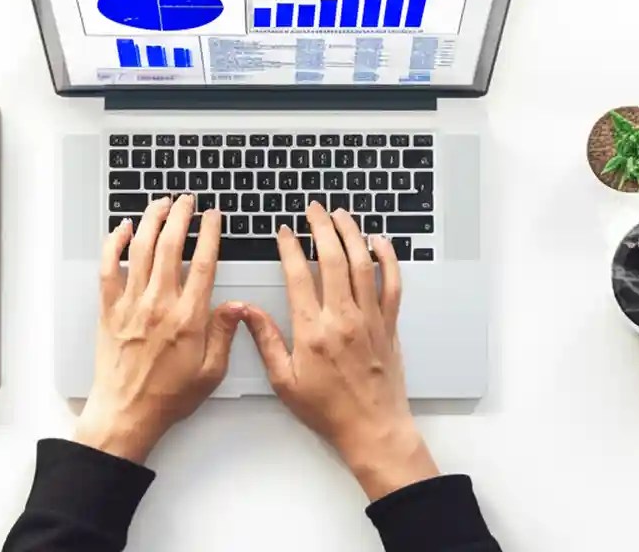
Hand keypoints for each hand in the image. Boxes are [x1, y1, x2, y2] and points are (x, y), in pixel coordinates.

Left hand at [75, 195, 239, 463]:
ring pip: (140, 249)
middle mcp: (158, 304)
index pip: (203, 263)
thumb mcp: (211, 372)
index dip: (210, 233)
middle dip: (181, 216)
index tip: (215, 217)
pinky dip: (113, 244)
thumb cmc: (168, 397)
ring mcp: (131, 304)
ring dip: (151, 220)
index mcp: (188, 318)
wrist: (126, 413)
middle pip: (170, 245)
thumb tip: (235, 305)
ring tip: (161, 203)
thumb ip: (224, 334)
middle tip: (188, 200)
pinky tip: (121, 228)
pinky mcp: (109, 309)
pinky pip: (108, 267)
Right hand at [243, 202, 438, 499]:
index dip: (289, 247)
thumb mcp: (283, 381)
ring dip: (351, 234)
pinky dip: (388, 259)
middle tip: (313, 209)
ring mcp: (370, 319)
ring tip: (341, 215)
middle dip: (321, 227)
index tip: (284, 231)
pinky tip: (379, 242)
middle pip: (333, 259)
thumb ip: (265, 340)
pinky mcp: (389, 324)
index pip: (298, 275)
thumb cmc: (327, 410)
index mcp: (312, 332)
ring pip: (363, 264)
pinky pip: (392, 283)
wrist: (372, 429)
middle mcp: (342, 319)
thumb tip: (245, 310)